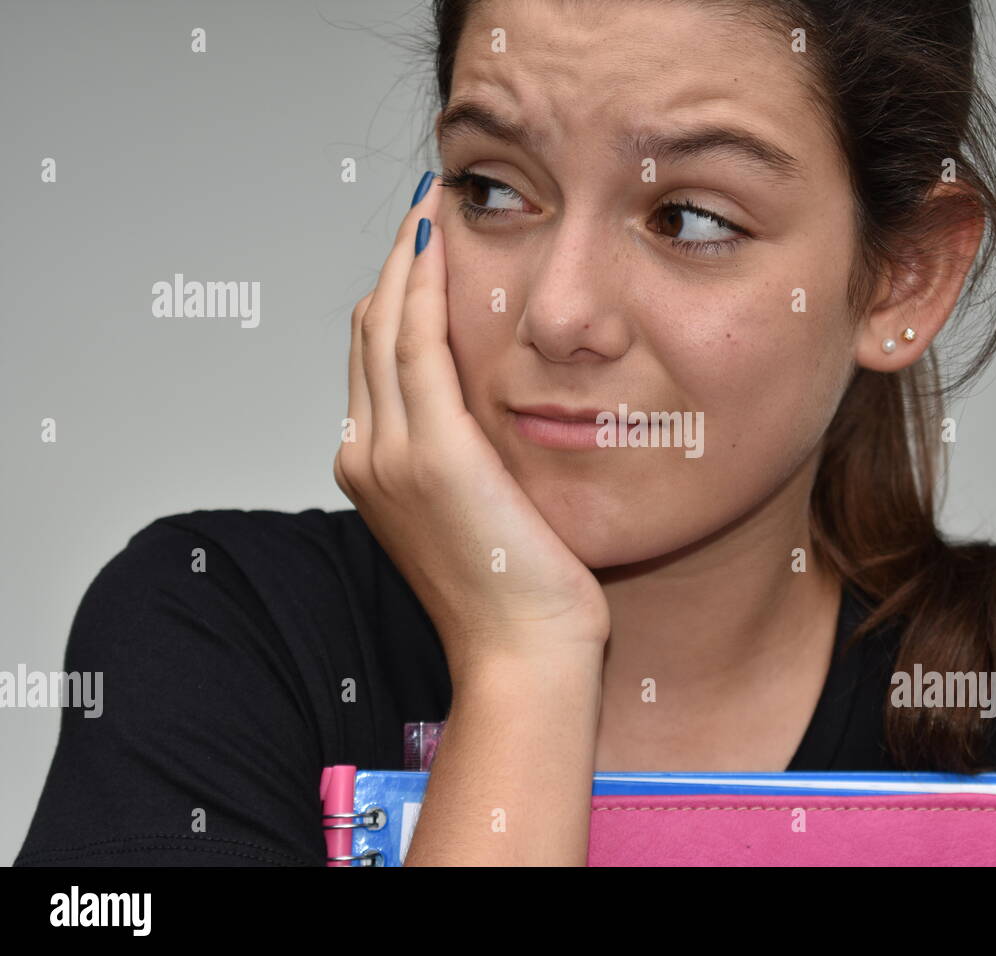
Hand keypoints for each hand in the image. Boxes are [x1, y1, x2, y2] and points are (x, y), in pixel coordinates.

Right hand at [333, 173, 610, 675]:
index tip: (422, 253)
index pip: (374, 362)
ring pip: (384, 328)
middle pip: (368, 334)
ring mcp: (390, 453)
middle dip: (394, 267)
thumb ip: (466, 459)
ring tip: (430, 209)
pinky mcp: (432, 452)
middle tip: (423, 210)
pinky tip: (437, 244)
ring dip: (405, 261)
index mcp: (374, 470)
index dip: (393, 300)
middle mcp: (366, 455)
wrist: (523, 650)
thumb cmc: (517, 592)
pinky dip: (422, 288)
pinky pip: (417, 344)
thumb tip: (488, 419)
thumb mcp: (479, 513)